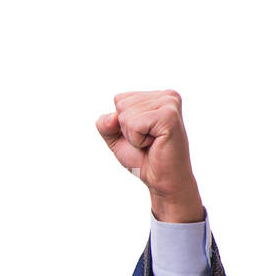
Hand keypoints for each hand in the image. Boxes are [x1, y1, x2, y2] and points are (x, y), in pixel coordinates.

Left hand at [95, 90, 202, 221]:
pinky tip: (154, 143)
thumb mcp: (116, 138)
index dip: (121, 123)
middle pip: (121, 105)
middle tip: (147, 141)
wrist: (161, 179)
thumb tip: (112, 117)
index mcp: (157, 96)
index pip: (119, 99)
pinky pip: (134, 124)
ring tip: (151, 142)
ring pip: (125, 115)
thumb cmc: (142, 158)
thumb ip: (105, 123)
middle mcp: (166, 95)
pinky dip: (137, 140)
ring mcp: (170, 104)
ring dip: (133, 135)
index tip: (141, 134)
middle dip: (126, 129)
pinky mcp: (169, 116)